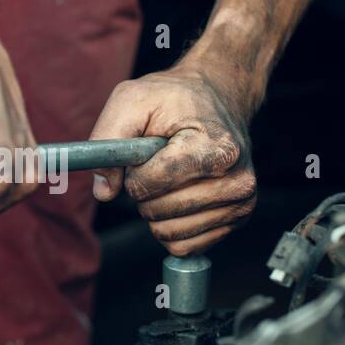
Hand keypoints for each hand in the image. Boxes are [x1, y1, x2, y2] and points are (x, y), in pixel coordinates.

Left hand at [90, 56, 257, 255]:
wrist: (219, 97)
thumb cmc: (176, 98)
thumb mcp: (133, 100)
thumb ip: (107, 138)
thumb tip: (103, 191)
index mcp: (214, 149)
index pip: (150, 184)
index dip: (134, 171)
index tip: (146, 153)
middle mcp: (235, 180)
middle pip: (157, 212)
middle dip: (145, 192)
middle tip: (160, 164)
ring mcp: (240, 203)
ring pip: (168, 234)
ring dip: (157, 210)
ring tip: (172, 177)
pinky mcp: (238, 219)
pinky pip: (185, 247)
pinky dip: (172, 227)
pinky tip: (182, 197)